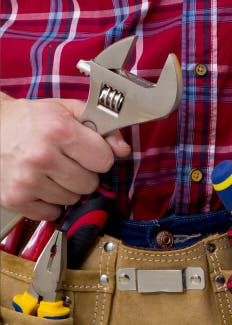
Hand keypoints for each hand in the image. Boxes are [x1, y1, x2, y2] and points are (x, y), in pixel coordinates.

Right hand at [0, 96, 130, 219]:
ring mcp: (27, 180)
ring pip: (72, 199)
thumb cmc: (32, 119)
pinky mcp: (15, 198)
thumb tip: (123, 150)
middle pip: (90, 184)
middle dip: (84, 173)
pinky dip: (49, 203)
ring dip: (66, 188)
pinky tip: (41, 185)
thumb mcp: (68, 111)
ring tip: (51, 171)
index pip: (104, 161)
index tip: (88, 151)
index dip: (99, 156)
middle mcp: (42, 157)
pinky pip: (51, 213)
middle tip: (67, 161)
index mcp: (59, 131)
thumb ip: (102, 128)